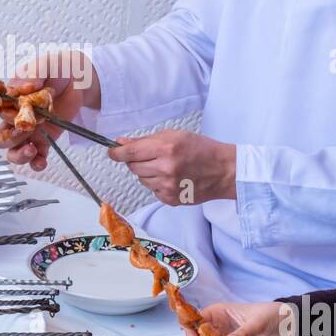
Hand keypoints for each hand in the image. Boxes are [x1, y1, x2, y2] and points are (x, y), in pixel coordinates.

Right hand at [0, 49, 99, 171]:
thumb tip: (23, 86)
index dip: (6, 116)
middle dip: (10, 138)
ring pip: (13, 151)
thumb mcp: (46, 65)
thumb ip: (34, 74)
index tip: (18, 114)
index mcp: (12, 99)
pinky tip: (41, 162)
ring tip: (31, 151)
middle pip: (1, 137)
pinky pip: (36, 157)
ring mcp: (30, 131)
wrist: (78, 79)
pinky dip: (36, 163)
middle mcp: (17, 117)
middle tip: (27, 130)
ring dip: (18, 155)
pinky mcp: (44, 140)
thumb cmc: (57, 68)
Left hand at [107, 130, 235, 204]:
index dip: (117, 153)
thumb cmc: (201, 149)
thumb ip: (146, 140)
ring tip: (166, 167)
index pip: (130, 152)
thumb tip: (122, 143)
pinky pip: (152, 190)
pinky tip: (172, 178)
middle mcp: (165, 169)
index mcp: (166, 149)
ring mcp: (168, 186)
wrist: (223, 171)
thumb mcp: (175, 135)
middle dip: (136, 160)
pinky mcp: (171, 199)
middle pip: (133, 167)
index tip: (112, 152)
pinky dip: (157, 184)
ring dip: (148, 173)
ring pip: (142, 179)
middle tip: (151, 156)